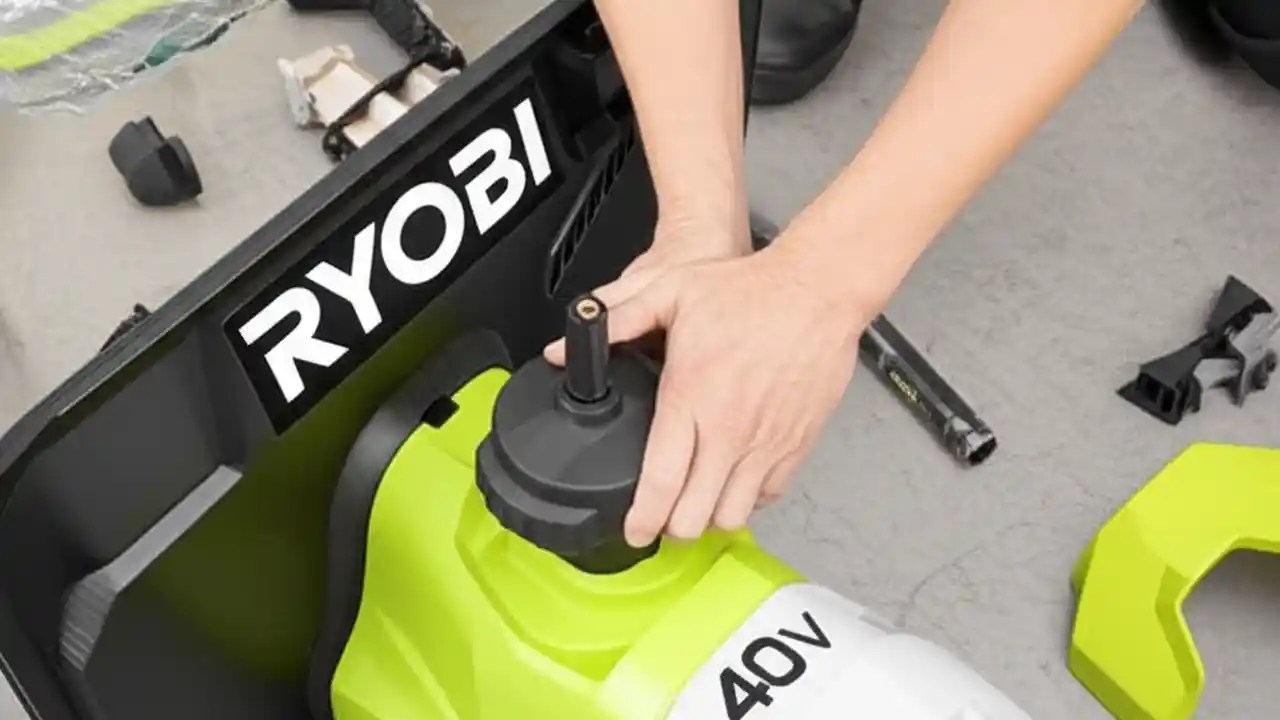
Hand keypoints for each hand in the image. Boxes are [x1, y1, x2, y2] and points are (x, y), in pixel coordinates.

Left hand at [545, 242, 869, 547]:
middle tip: (660, 517)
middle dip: (671, 526)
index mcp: (691, 397)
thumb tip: (563, 347)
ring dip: (710, 517)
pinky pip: (769, 495)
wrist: (818, 288)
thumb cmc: (749, 290)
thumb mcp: (670, 291)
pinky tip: (733, 481)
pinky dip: (748, 499)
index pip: (660, 481)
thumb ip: (617, 320)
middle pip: (694, 514)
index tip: (632, 531)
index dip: (642, 519)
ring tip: (695, 504)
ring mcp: (766, 442)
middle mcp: (728, 430)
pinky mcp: (797, 443)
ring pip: (732, 515)